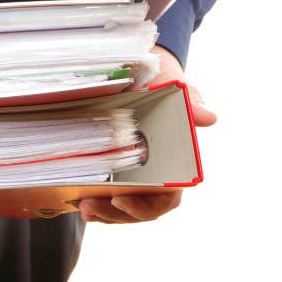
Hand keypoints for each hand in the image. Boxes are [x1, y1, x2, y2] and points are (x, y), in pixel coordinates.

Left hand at [79, 45, 214, 223]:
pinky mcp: (111, 164)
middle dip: (116, 213)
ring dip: (103, 211)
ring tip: (83, 207)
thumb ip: (191, 103)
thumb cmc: (163, 80)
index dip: (146, 207)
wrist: (142, 67)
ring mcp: (132, 170)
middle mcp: (155, 171)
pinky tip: (75, 197)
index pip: (167, 198)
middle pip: (140, 207)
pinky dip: (92, 197)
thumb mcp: (175, 86)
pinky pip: (104, 190)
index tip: (121, 200)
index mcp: (175, 160)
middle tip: (90, 207)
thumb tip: (206, 117)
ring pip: (121, 204)